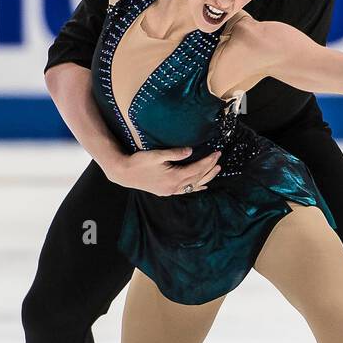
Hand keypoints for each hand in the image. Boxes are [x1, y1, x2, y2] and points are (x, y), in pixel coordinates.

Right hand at [104, 147, 220, 196]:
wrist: (123, 173)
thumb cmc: (139, 161)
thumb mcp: (157, 155)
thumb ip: (175, 153)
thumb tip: (190, 151)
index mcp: (174, 177)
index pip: (197, 169)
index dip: (208, 161)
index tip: (217, 153)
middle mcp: (174, 187)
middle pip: (197, 177)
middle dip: (210, 167)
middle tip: (219, 159)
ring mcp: (170, 191)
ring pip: (193, 185)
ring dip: (206, 177)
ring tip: (217, 170)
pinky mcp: (166, 191)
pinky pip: (185, 190)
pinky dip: (195, 187)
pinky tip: (202, 186)